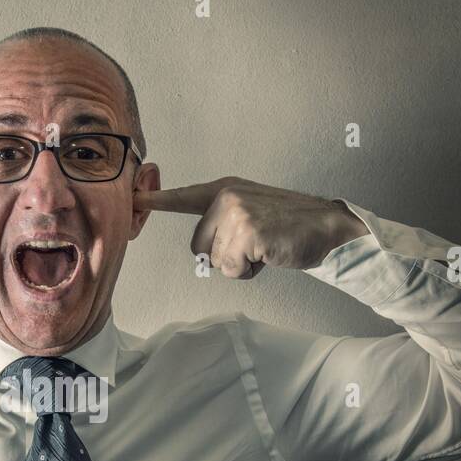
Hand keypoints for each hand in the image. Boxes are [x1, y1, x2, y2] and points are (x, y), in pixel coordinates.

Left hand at [134, 177, 365, 277]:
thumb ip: (223, 224)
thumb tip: (202, 252)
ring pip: (216, 261)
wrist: (326, 228)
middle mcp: (227, 197)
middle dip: (225, 255)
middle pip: (198, 246)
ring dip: (239, 265)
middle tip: (255, 244)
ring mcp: (237, 213)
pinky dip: (249, 271)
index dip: (158, 200)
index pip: (185, 197)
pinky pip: (231, 269)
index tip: (134, 198)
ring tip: (264, 248)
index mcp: (225, 190)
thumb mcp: (251, 213)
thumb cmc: (288, 227)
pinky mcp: (247, 233)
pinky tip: (269, 254)